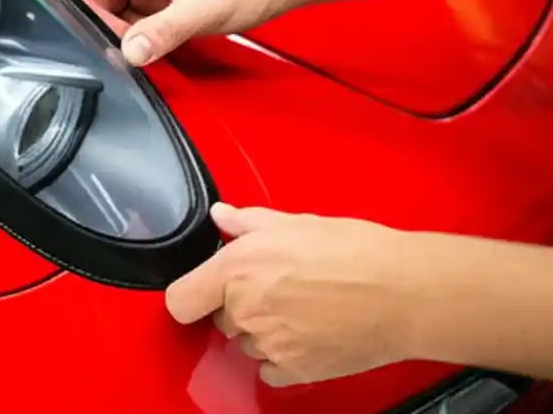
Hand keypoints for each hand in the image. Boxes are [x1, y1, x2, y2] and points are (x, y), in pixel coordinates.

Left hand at [165, 203, 412, 386]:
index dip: (193, 295)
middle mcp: (245, 309)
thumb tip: (222, 216)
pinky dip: (284, 358)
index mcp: (236, 268)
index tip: (205, 291)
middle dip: (241, 306)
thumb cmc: (356, 252)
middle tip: (279, 288)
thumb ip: (247, 223)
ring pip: (247, 344)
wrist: (405, 292)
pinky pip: (270, 370)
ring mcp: (268, 344)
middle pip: (220, 319)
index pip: (180, 300)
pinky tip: (309, 334)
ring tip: (304, 308)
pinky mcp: (294, 370)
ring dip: (264, 331)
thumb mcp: (294, 223)